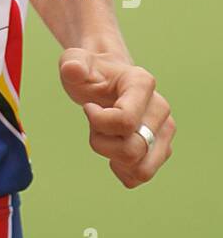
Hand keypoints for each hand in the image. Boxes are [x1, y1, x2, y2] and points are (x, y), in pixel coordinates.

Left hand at [58, 47, 175, 188]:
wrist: (106, 81)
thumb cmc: (91, 73)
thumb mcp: (75, 62)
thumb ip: (72, 65)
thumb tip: (73, 70)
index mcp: (142, 83)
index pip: (126, 121)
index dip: (98, 122)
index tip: (88, 107)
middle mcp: (160, 108)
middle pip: (133, 150)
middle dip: (103, 143)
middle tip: (95, 125)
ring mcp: (164, 131)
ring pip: (142, 169)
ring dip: (114, 159)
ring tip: (107, 138)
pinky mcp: (162, 149)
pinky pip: (140, 175)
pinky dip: (122, 169)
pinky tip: (113, 150)